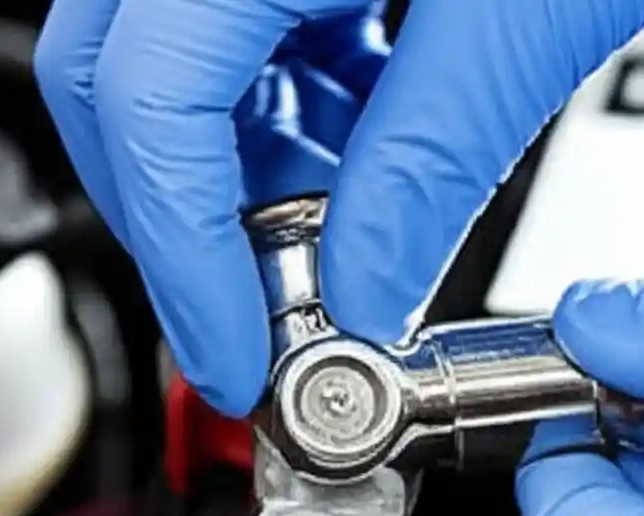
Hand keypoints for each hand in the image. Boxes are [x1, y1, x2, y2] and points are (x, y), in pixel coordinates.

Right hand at [34, 0, 643, 415]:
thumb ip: (428, 162)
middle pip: (118, 80)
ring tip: (337, 224)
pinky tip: (365, 133)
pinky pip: (242, 24)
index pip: (146, 101)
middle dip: (185, 217)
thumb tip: (363, 287)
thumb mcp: (525, 11)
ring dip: (239, 166)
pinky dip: (290, 106)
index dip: (181, 254)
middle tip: (260, 314)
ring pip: (175, 60)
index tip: (238, 352)